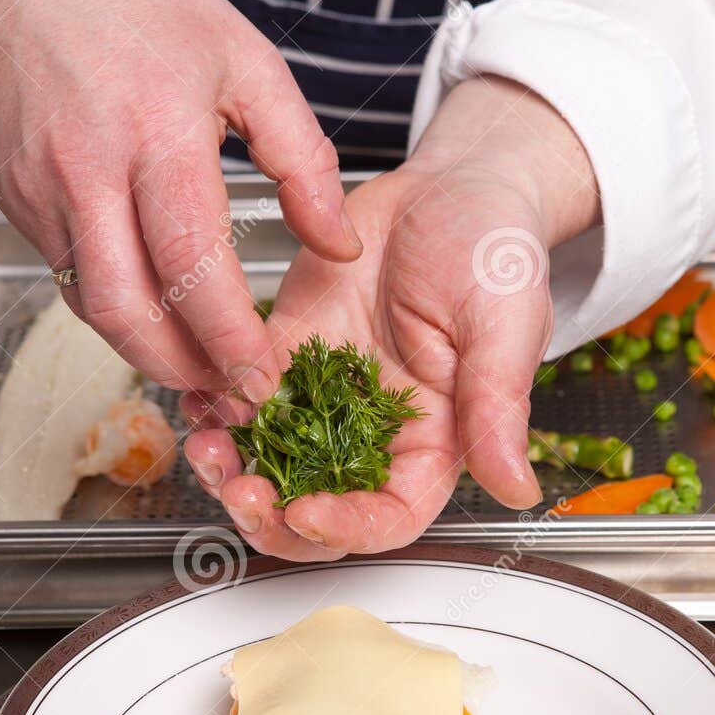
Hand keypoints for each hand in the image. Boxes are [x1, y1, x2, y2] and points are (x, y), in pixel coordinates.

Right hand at [0, 0, 359, 399]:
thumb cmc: (139, 3)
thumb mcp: (247, 61)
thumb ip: (303, 159)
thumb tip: (338, 245)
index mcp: (158, 132)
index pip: (191, 266)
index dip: (227, 337)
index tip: (263, 376)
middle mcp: (88, 171)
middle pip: (129, 312)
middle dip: (184, 371)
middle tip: (230, 393)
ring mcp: (41, 191)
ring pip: (92, 307)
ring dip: (147, 353)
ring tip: (200, 366)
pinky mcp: (13, 200)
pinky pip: (66, 277)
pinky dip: (113, 309)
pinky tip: (154, 312)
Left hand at [184, 75, 599, 558]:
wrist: (453, 184)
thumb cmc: (496, 250)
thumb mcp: (506, 327)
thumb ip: (498, 410)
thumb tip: (515, 489)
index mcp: (432, 443)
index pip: (385, 517)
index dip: (344, 530)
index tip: (305, 512)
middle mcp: (372, 430)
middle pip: (312, 506)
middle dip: (267, 513)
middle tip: (237, 488)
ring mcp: (324, 395)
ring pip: (266, 459)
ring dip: (229, 467)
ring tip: (207, 444)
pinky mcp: (287, 350)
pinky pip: (240, 393)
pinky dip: (213, 405)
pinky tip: (199, 396)